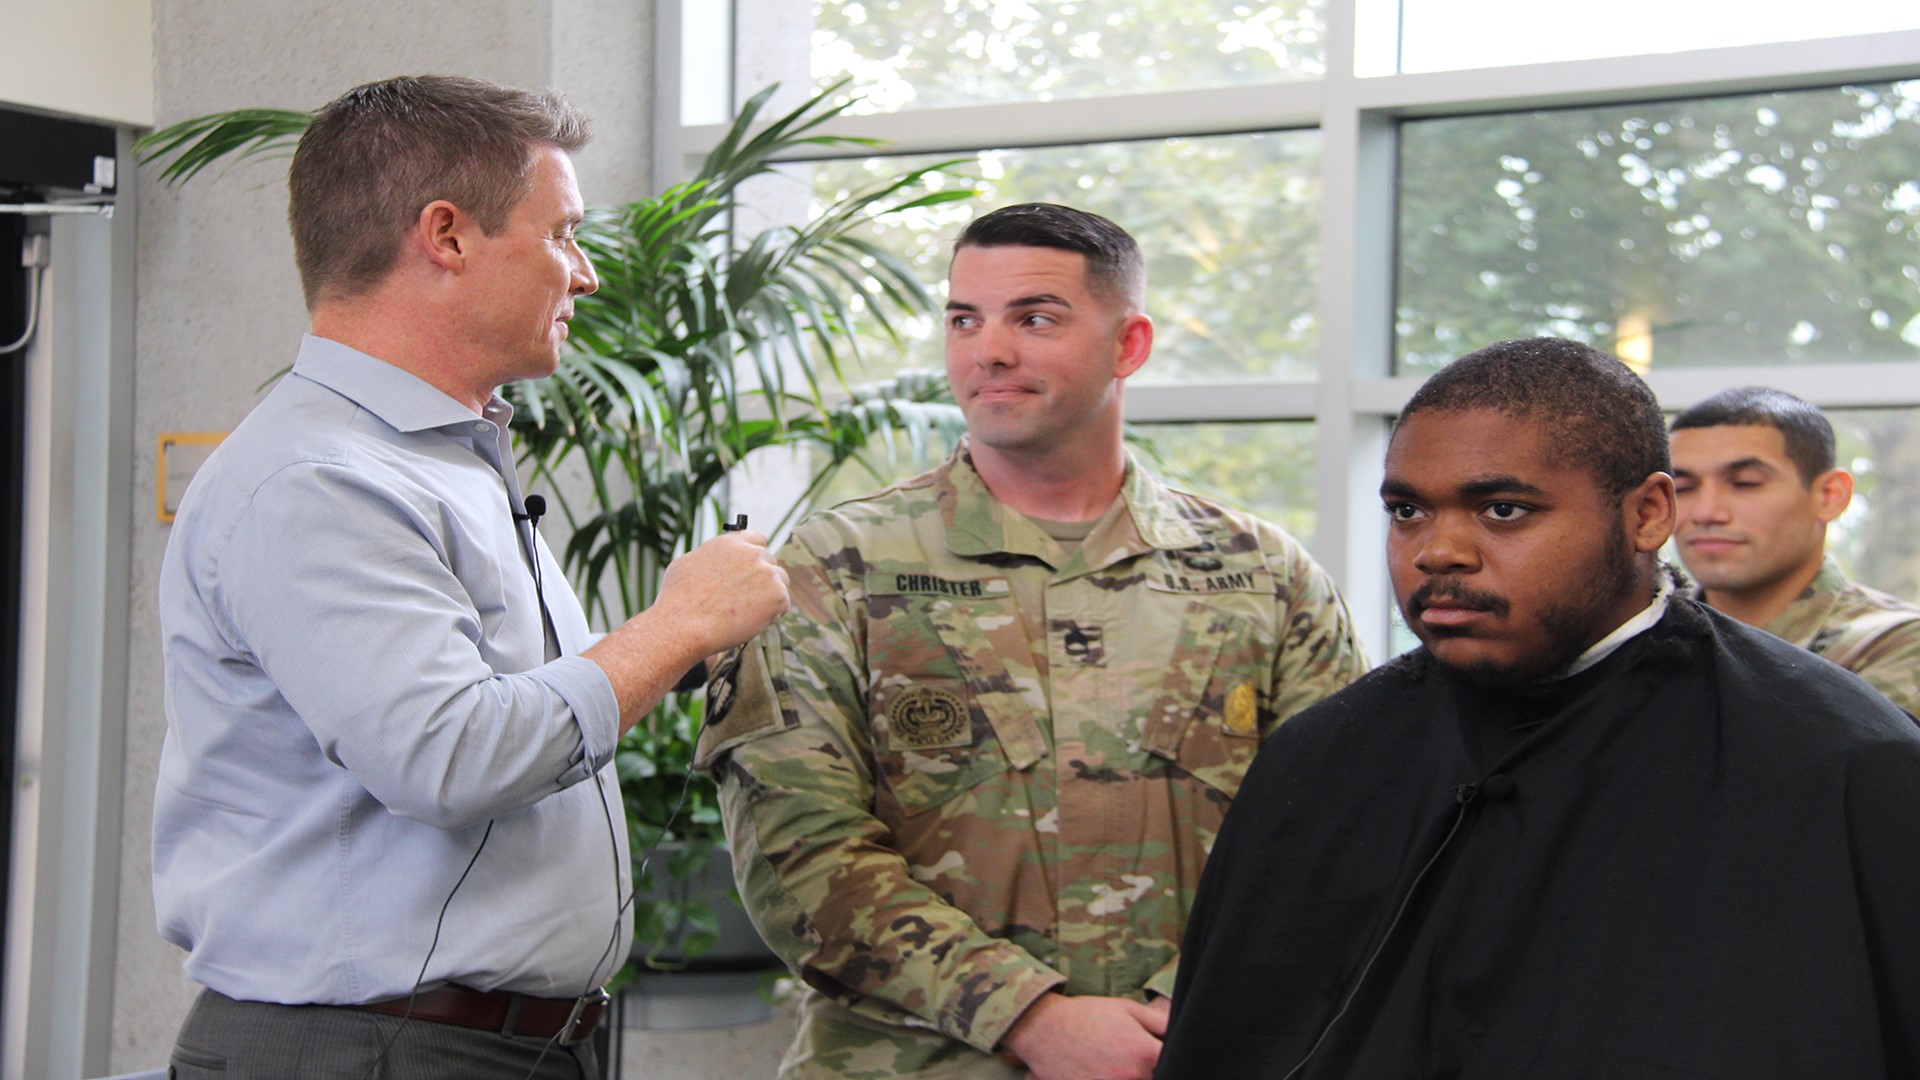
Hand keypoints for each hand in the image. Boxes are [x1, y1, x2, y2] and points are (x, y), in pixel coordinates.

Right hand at [653, 530, 790, 655]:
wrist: (683, 624)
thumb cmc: (677, 599)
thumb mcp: (687, 563)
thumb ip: (709, 557)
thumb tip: (716, 561)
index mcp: (730, 543)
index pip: (757, 539)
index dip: (756, 555)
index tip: (754, 569)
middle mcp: (751, 553)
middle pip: (771, 561)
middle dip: (763, 578)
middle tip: (750, 599)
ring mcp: (766, 573)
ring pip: (781, 581)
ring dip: (770, 595)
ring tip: (749, 613)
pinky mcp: (777, 595)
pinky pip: (784, 604)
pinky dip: (773, 614)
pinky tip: (753, 622)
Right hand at [1001, 993, 1164, 1079]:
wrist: (1045, 1029)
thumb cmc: (1087, 1015)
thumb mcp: (1127, 1009)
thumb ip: (1159, 1023)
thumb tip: (1178, 1033)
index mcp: (1144, 1052)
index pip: (1174, 1063)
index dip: (1173, 1060)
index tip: (1162, 1055)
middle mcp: (1132, 1076)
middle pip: (1155, 1078)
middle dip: (1150, 1070)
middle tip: (1130, 1057)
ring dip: (1131, 1077)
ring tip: (1113, 1062)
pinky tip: (1102, 1070)